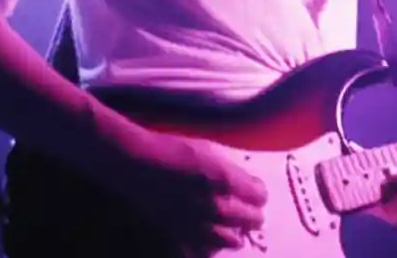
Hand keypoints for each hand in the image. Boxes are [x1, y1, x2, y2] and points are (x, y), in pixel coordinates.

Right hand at [109, 130, 267, 254]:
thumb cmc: (171, 149)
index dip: (258, 193)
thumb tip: (246, 181)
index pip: (259, 196)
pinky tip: (210, 241)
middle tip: (251, 213)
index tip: (256, 192)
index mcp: (227, 182)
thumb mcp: (209, 150)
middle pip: (251, 219)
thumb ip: (231, 169)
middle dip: (253, 214)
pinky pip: (206, 251)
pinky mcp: (181, 237)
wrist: (136, 164)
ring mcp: (199, 226)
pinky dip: (212, 247)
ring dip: (236, 233)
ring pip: (232, 240)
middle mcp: (218, 207)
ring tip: (235, 230)